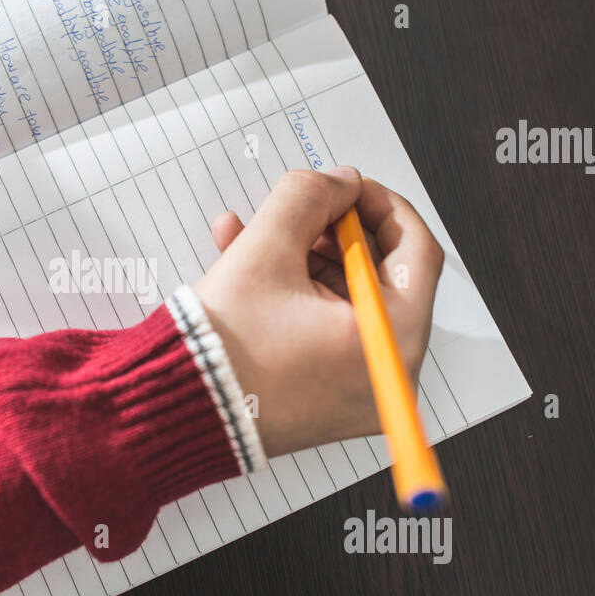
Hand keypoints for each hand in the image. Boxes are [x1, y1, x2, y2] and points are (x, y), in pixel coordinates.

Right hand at [193, 167, 444, 457]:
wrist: (178, 412)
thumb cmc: (225, 349)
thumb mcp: (266, 248)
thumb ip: (309, 197)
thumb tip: (341, 183)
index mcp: (394, 339)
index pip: (416, 250)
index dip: (380, 205)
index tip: (346, 187)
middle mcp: (389, 372)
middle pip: (380, 276)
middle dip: (331, 232)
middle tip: (299, 211)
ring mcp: (359, 391)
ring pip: (345, 299)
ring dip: (301, 258)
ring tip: (250, 232)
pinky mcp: (328, 399)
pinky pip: (326, 330)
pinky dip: (295, 296)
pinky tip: (247, 266)